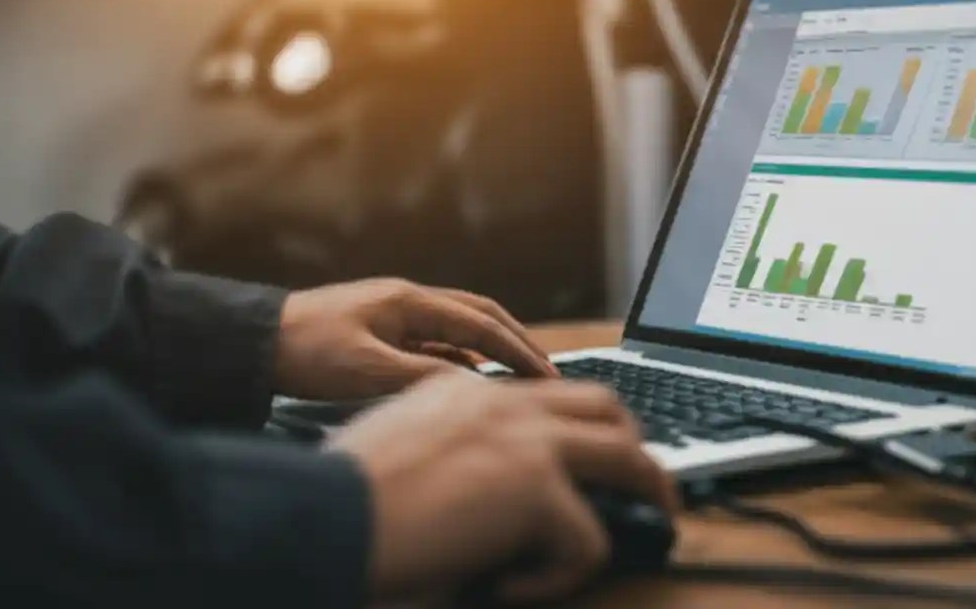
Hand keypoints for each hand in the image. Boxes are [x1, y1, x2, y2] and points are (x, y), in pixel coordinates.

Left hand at [274, 278, 556, 399]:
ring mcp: (395, 316)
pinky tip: (468, 385)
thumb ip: (424, 379)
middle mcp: (409, 302)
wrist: (252, 342)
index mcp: (411, 302)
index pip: (483, 325)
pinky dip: (460, 362)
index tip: (550, 379)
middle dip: (517, 344)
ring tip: (518, 382)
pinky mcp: (381, 334)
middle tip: (548, 374)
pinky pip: (434, 345)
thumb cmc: (306, 353)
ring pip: (458, 331)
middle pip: (480, 317)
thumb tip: (475, 392)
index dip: (520, 351)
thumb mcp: (368, 371)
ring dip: (491, 353)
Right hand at [327, 373, 677, 602]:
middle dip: (635, 445)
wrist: (322, 517)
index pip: (548, 396)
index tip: (591, 458)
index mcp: (467, 392)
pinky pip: (589, 538)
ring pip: (627, 456)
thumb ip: (452, 454)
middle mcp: (504, 403)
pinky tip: (511, 583)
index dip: (579, 429)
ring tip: (653, 522)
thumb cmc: (342, 502)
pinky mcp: (538, 486)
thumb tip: (487, 496)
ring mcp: (527, 439)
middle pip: (605, 405)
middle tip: (646, 481)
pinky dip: (561, 574)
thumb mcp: (400, 452)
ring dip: (649, 491)